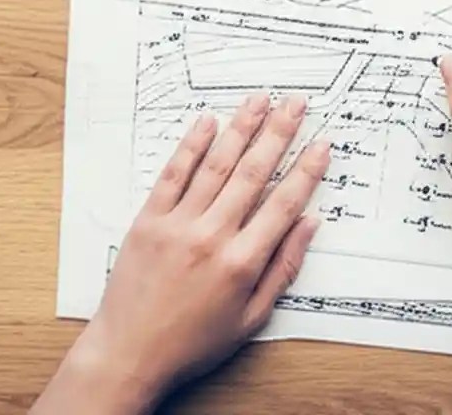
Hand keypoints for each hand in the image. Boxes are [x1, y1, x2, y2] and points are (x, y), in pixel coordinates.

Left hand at [39, 93, 329, 414]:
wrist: (129, 352)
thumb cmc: (193, 342)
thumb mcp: (251, 318)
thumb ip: (283, 268)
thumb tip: (309, 225)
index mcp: (242, 263)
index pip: (283, 204)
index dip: (306, 170)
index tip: (322, 144)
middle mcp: (212, 236)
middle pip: (252, 173)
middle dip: (278, 133)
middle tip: (296, 103)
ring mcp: (177, 224)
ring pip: (216, 165)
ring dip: (241, 127)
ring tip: (259, 99)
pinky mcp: (148, 220)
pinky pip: (173, 174)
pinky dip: (191, 145)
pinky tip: (207, 122)